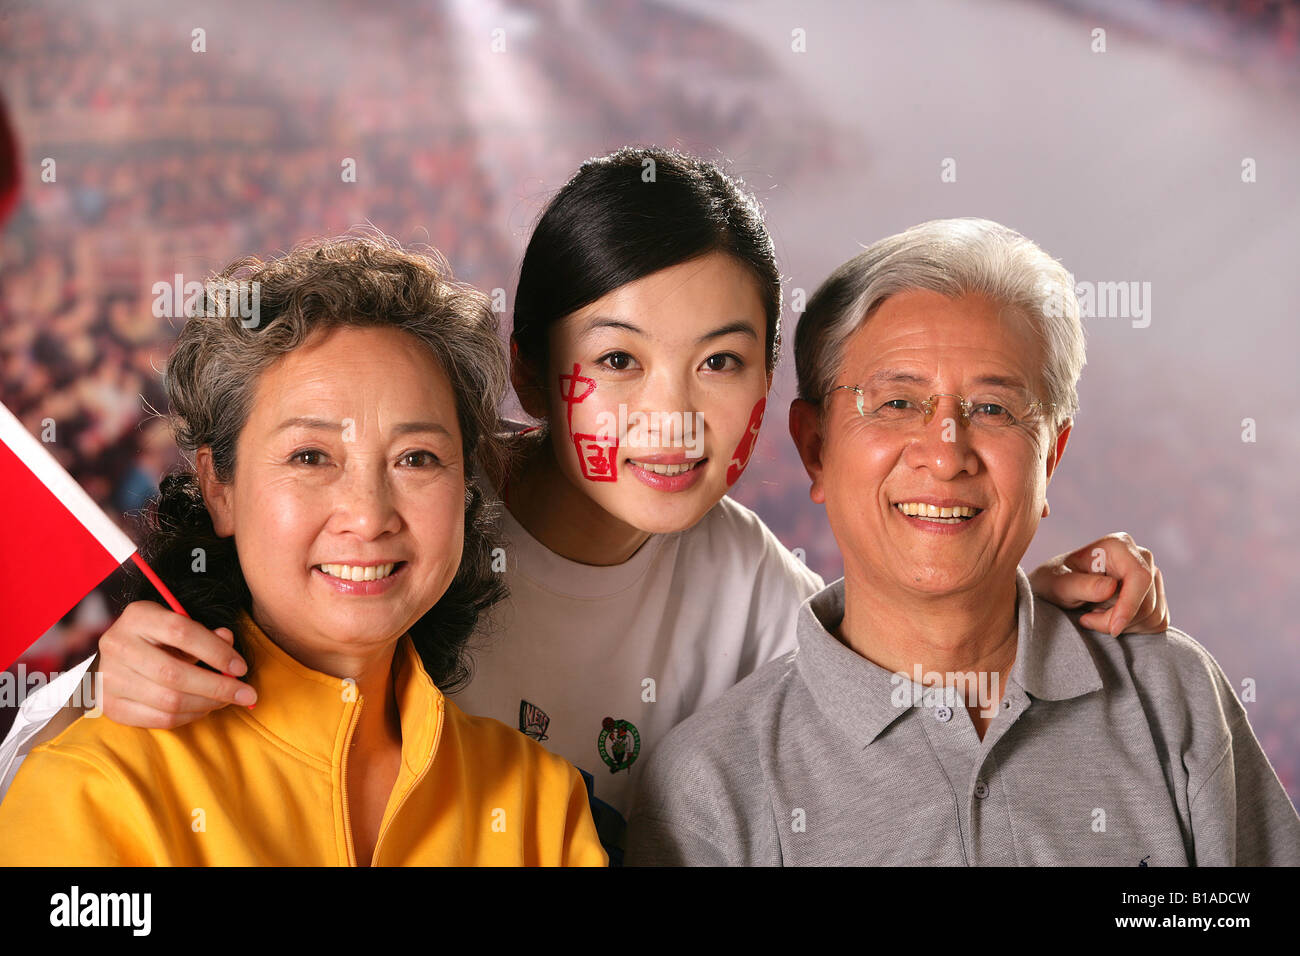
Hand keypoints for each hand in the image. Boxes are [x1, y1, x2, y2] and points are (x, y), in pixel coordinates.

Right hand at [98, 601, 256, 728]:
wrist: (119, 653)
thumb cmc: (158, 637)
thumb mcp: (179, 624)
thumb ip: (205, 633)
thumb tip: (228, 639)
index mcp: (138, 616)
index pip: (182, 632)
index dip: (216, 652)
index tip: (241, 667)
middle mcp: (118, 645)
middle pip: (174, 674)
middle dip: (217, 687)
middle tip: (245, 694)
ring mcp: (109, 677)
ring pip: (168, 701)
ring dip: (206, 704)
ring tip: (225, 700)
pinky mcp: (109, 704)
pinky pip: (158, 719)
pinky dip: (188, 717)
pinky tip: (203, 708)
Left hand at [1028, 532, 1168, 635]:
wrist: (1057, 589)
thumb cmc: (1054, 582)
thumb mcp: (1057, 585)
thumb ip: (1080, 586)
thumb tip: (1111, 586)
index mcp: (1118, 545)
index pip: (1140, 577)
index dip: (1130, 606)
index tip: (1113, 628)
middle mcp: (1141, 557)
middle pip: (1147, 602)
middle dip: (1117, 620)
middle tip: (1086, 619)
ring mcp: (1152, 576)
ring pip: (1153, 615)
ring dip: (1123, 625)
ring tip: (1094, 614)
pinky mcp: (1155, 596)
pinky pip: (1156, 622)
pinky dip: (1133, 628)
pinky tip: (1108, 618)